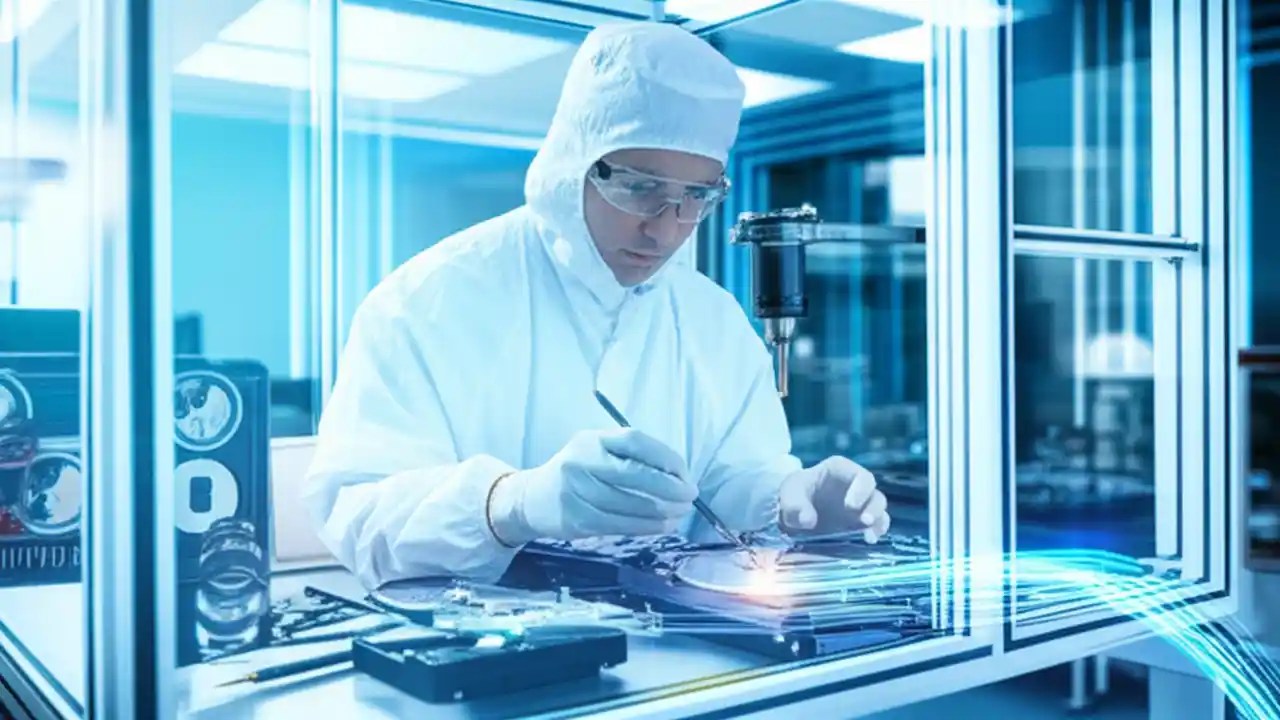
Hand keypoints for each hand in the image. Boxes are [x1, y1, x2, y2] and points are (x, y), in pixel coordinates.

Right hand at [491, 429, 696, 544]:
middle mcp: (581, 462)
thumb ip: (630, 457)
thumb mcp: (596, 452)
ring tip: (681, 513)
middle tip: (690, 496)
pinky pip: (620, 524)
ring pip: (630, 504)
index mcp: (591, 440)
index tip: (685, 472)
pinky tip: (662, 526)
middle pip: (635, 474)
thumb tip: (679, 475)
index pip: (635, 442)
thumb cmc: (577, 472)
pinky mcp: (577, 520)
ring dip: (663, 511)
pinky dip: (646, 526)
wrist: (531, 499)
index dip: (665, 457)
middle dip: (670, 487)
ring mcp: (577, 492)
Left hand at [778, 456, 890, 542]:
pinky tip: (870, 540)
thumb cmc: (792, 495)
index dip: (860, 488)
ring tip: (869, 535)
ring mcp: (860, 503)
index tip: (851, 506)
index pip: (858, 474)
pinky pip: (877, 523)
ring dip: (877, 520)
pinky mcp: (860, 521)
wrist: (791, 513)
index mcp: (839, 471)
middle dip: (872, 506)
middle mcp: (854, 485)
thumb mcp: (788, 495)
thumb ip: (795, 505)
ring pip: (878, 506)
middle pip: (872, 491)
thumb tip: (808, 520)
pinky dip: (876, 531)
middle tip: (865, 521)